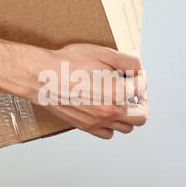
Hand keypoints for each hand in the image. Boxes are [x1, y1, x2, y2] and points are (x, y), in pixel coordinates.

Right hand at [32, 43, 147, 139]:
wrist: (42, 77)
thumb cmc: (69, 63)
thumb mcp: (102, 53)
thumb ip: (128, 61)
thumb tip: (139, 69)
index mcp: (119, 92)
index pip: (142, 87)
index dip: (140, 76)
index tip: (134, 72)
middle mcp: (112, 111)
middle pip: (142, 115)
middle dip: (142, 102)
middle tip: (135, 92)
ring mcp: (99, 122)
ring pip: (127, 127)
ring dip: (128, 114)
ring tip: (120, 101)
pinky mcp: (86, 127)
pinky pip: (108, 133)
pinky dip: (111, 124)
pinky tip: (105, 110)